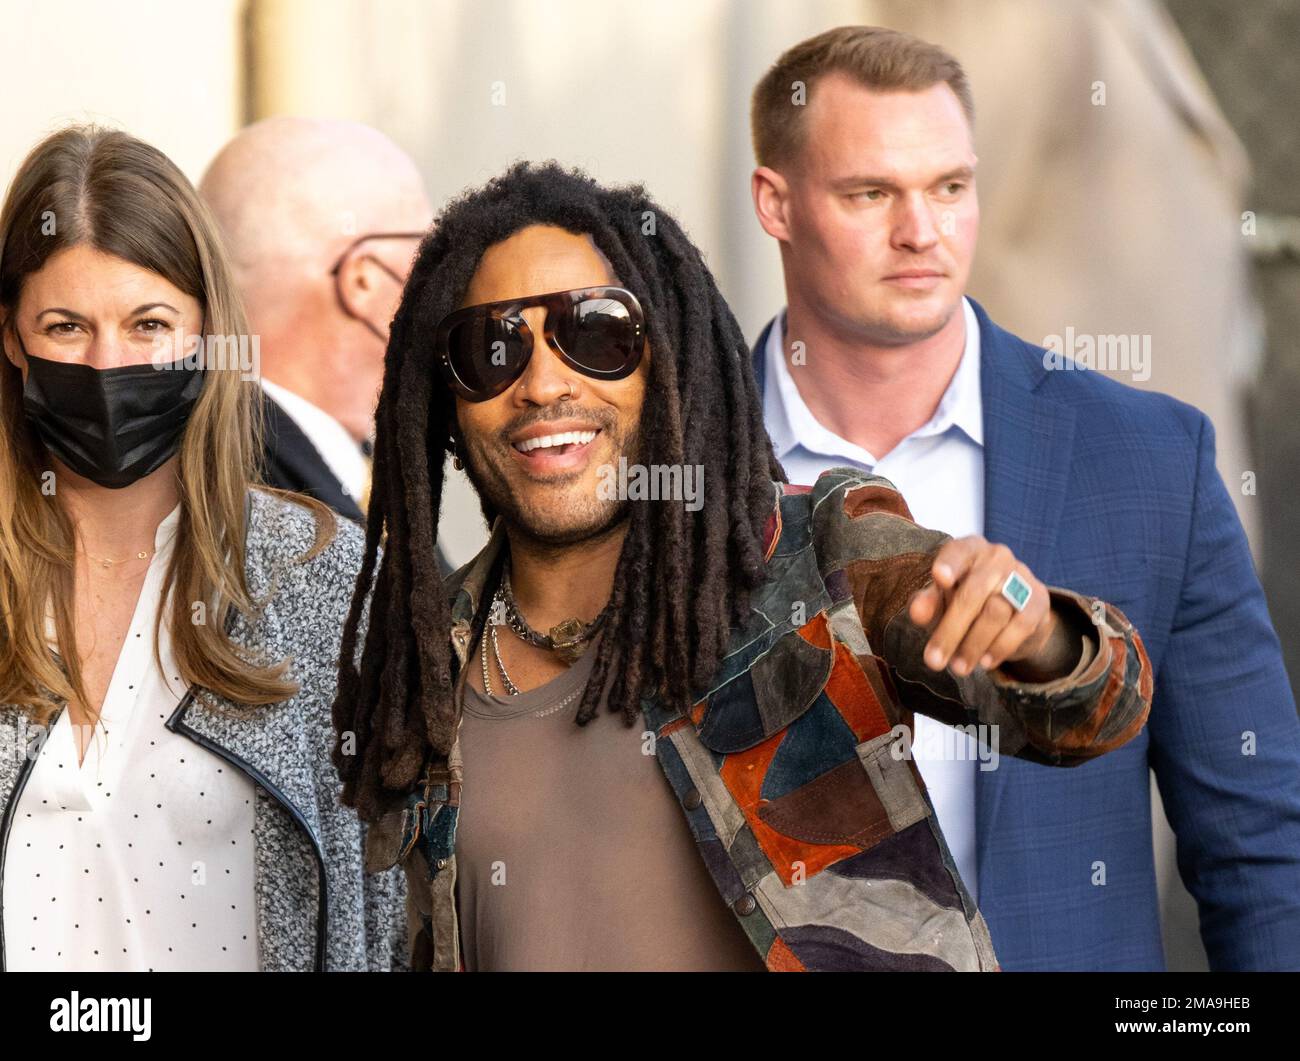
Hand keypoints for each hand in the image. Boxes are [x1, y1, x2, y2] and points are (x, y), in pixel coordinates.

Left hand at [907, 536, 1070, 677]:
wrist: (1012, 613)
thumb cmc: (964, 600)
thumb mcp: (942, 600)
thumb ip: (928, 602)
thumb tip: (916, 611)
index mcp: (969, 549)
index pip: (959, 551)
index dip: (950, 563)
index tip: (939, 577)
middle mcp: (996, 556)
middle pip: (973, 592)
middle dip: (951, 630)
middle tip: (933, 661)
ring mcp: (1021, 576)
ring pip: (996, 612)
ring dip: (973, 645)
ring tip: (958, 668)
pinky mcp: (1039, 600)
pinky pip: (1020, 626)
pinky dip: (1001, 647)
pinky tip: (986, 663)